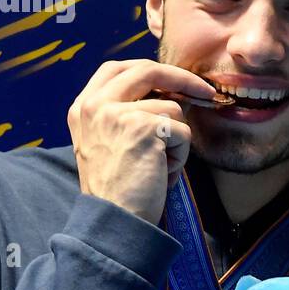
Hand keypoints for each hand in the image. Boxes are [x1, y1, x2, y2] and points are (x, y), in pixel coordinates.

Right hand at [67, 59, 215, 222]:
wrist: (115, 221)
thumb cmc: (119, 190)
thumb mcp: (108, 143)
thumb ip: (125, 113)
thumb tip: (171, 94)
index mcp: (82, 107)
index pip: (116, 69)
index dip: (150, 70)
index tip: (174, 79)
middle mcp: (94, 105)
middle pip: (146, 70)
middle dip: (182, 78)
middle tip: (206, 92)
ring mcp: (117, 113)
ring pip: (172, 108)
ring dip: (176, 140)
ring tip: (158, 167)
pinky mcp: (143, 127)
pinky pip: (183, 131)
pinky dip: (181, 156)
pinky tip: (162, 173)